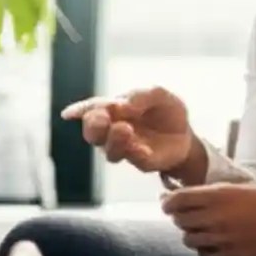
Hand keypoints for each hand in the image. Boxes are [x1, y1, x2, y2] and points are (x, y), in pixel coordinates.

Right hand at [61, 86, 194, 173]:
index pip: (90, 109)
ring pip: (107, 149)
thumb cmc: (165, 110)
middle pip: (92, 132)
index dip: (78, 111)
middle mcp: (111, 130)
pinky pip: (132, 159)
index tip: (69, 114)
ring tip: (125, 129)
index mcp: (110, 110)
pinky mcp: (141, 161)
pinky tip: (143, 148)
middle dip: (93, 126)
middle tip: (103, 119)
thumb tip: (122, 105)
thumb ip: (140, 95)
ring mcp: (124, 147)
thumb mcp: (158, 94)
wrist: (186, 133)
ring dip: (113, 139)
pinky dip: (135, 152)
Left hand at [163, 183, 255, 255]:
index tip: (167, 205)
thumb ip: (206, 192)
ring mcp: (223, 240)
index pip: (176, 200)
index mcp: (217, 196)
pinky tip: (215, 244)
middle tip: (188, 217)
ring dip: (192, 235)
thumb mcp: (238, 189)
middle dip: (180, 218)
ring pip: (189, 240)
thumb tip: (172, 195)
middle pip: (179, 220)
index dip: (168, 202)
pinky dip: (205, 250)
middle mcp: (217, 218)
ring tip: (205, 231)